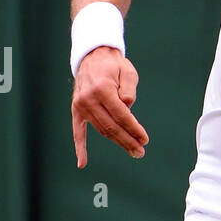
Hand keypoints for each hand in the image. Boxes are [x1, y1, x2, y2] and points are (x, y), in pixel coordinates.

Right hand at [71, 47, 148, 167]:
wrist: (92, 57)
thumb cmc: (114, 65)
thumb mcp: (128, 71)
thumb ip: (129, 89)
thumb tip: (128, 108)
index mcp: (102, 89)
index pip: (121, 115)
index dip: (134, 129)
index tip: (145, 139)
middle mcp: (89, 99)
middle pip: (111, 127)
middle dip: (128, 141)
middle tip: (140, 152)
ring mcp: (80, 106)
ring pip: (101, 130)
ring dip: (117, 142)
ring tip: (133, 150)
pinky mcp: (76, 110)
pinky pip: (77, 132)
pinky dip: (80, 148)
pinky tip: (82, 163)